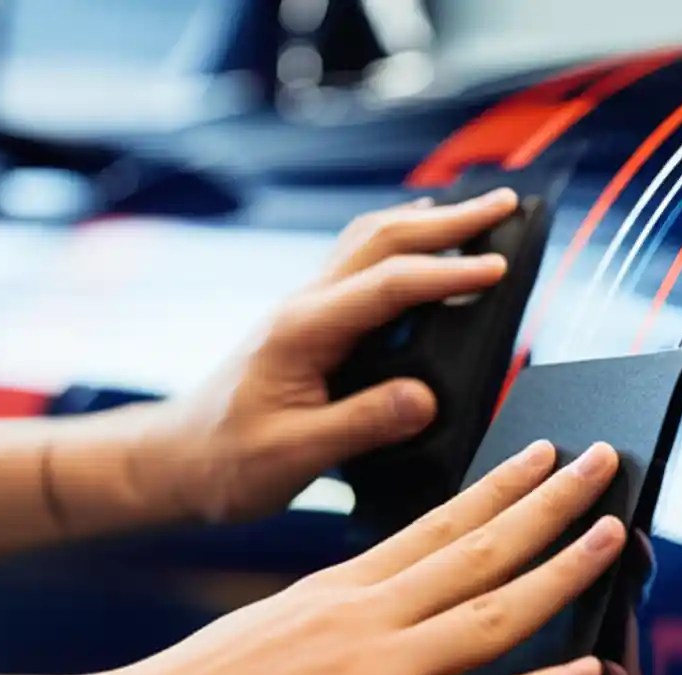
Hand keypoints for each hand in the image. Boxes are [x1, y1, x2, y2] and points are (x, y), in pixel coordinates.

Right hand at [102, 441, 624, 674]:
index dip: (502, 483)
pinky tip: (585, 668)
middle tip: (605, 461)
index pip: (441, 519)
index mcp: (345, 585)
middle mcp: (370, 618)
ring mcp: (378, 674)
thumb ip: (356, 597)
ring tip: (613, 534)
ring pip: (492, 614)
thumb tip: (419, 572)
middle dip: (551, 503)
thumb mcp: (286, 616)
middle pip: (480, 549)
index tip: (546, 450)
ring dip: (560, 570)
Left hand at [139, 189, 519, 522]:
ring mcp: (307, 308)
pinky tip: (423, 245)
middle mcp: (305, 305)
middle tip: (505, 204)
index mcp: (303, 331)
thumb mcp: (292, 456)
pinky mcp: (311, 321)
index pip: (389, 285)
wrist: (175, 460)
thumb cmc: (225, 462)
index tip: (499, 269)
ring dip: (427, 220)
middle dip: (449, 219)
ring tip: (477, 212)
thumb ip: (361, 425)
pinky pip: (362, 263)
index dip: (448, 274)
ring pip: (371, 239)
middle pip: (383, 238)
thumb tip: (424, 399)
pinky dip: (402, 242)